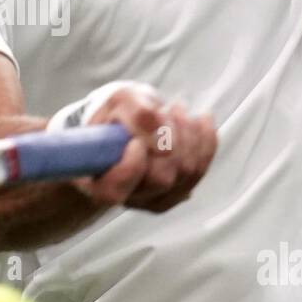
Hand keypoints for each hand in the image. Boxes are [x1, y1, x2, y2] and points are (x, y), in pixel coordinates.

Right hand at [75, 85, 216, 212]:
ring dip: (187, 134)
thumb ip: (137, 114)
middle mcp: (126, 198)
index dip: (129, 167)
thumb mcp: (119, 101)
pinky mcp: (178, 192)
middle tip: (164, 110)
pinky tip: (202, 119)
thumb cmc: (118, 112)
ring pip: (186, 173)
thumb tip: (161, 135)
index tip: (136, 141)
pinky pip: (201, 168)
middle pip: (160, 179)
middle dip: (168, 139)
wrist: (128, 121)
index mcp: (96, 180)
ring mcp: (155, 199)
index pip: (112, 191)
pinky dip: (205, 139)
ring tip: (176, 109)